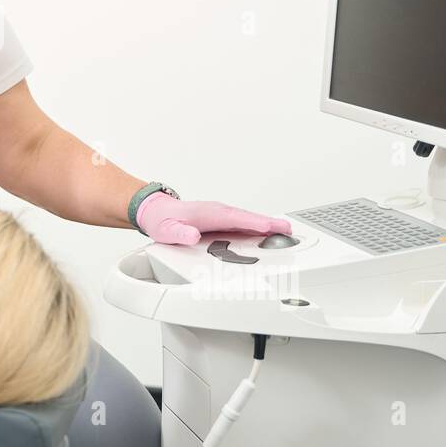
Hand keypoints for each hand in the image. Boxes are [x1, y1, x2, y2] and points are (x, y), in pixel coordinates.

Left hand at [136, 192, 291, 245]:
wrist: (157, 212)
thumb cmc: (162, 220)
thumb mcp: (166, 230)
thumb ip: (179, 233)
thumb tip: (192, 235)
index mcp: (208, 213)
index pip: (236, 218)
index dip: (255, 223)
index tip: (272, 227)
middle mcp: (217, 211)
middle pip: (248, 218)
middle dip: (269, 223)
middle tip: (289, 230)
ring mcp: (221, 215)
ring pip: (247, 220)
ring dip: (266, 225)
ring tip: (285, 232)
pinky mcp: (221, 219)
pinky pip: (243, 222)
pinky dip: (257, 226)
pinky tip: (266, 232)